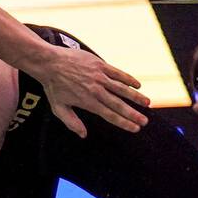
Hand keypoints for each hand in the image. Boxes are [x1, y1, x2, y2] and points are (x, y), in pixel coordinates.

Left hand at [33, 46, 150, 137]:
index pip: (110, 115)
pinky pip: (118, 73)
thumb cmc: (53, 86)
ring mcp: (99, 77)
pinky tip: (137, 85)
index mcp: (88, 102)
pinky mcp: (100, 65)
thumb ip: (72, 122)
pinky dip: (128, 79)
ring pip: (121, 88)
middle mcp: (96, 90)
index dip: (124, 122)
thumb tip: (83, 135)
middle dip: (133, 114)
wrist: (50, 62)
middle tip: (145, 121)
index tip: (135, 128)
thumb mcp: (59, 108)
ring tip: (147, 103)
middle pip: (119, 104)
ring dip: (135, 97)